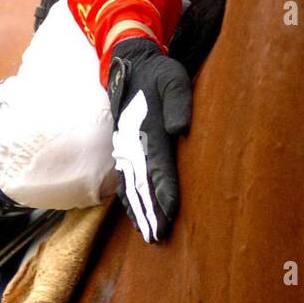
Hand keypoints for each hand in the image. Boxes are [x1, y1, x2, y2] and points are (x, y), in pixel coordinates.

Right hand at [107, 36, 191, 242]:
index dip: (165, 189)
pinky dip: (128, 201)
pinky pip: (123, 180)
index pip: (158, 164)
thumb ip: (179, 101)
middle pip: (142, 183)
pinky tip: (135, 216)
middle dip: (151, 211)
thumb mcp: (174, 78)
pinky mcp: (123, 149)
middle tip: (158, 237)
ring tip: (149, 236)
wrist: (130, 65)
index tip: (171, 213)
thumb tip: (180, 129)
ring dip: (139, 211)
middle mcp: (133, 142)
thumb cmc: (158, 74)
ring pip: (131, 186)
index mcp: (148, 128)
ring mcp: (125, 147)